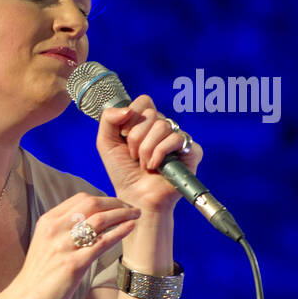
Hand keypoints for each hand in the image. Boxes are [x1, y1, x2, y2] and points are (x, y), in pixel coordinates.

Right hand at [3, 193, 140, 298]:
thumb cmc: (39, 274)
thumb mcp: (45, 243)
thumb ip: (63, 229)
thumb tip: (90, 220)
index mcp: (48, 221)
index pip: (80, 199)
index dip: (104, 199)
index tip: (118, 204)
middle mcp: (54, 229)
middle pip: (92, 204)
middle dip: (116, 203)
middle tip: (132, 208)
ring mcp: (64, 246)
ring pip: (99, 220)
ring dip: (122, 215)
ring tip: (136, 215)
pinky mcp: (74, 264)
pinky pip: (102, 242)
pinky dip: (119, 232)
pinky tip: (130, 228)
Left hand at [97, 95, 203, 213]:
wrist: (134, 197)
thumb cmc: (122, 172)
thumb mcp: (106, 143)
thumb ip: (108, 119)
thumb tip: (128, 109)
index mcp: (146, 122)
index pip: (144, 101)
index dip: (131, 117)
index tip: (124, 135)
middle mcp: (164, 128)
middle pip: (150, 114)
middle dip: (135, 138)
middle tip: (133, 156)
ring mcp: (178, 138)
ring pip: (162, 126)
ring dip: (146, 149)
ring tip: (144, 164)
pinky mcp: (191, 151)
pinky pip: (176, 139)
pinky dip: (159, 154)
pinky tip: (155, 166)